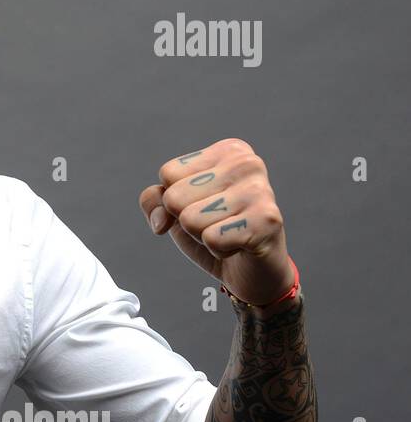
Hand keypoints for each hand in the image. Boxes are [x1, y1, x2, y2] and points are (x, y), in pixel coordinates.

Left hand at [138, 138, 292, 305]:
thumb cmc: (216, 230)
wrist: (255, 270)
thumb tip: (161, 220)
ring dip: (203, 235)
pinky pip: (210, 239)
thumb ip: (154, 200)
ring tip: (229, 234)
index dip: (174, 200)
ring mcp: (260, 190)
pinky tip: (239, 246)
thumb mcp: (176, 209)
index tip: (205, 206)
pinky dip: (218, 250)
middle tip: (218, 224)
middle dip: (187, 220)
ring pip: (189, 219)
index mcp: (229, 151)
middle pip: (174, 197)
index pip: (167, 173)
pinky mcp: (267, 221)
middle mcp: (248, 163)